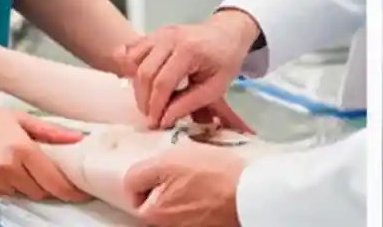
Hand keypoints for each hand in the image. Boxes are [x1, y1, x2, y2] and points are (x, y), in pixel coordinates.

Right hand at [0, 104, 89, 201]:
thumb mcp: (21, 119)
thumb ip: (51, 131)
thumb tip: (78, 139)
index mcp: (22, 149)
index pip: (53, 180)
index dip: (69, 191)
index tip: (81, 193)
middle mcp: (8, 168)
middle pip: (39, 191)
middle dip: (47, 186)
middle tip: (47, 173)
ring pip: (21, 194)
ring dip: (26, 185)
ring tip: (16, 164)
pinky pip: (3, 194)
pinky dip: (7, 186)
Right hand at [115, 10, 259, 130]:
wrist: (226, 33)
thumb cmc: (224, 60)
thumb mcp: (216, 86)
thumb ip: (189, 103)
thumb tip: (164, 120)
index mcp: (189, 50)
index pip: (163, 82)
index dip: (156, 106)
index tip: (157, 123)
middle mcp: (170, 38)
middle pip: (145, 73)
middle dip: (145, 100)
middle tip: (152, 116)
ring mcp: (159, 34)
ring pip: (134, 61)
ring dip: (137, 86)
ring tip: (149, 102)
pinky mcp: (153, 34)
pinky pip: (132, 52)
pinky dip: (130, 68)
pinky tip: (140, 83)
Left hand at [125, 143, 245, 226]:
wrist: (251, 191)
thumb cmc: (211, 174)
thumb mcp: (167, 161)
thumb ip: (139, 174)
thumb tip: (132, 185)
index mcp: (154, 214)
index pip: (137, 193)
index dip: (150, 174)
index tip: (168, 166)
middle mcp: (169, 226)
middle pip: (159, 199)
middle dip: (169, 183)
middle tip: (189, 168)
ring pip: (180, 204)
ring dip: (188, 190)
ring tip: (206, 176)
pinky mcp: (210, 225)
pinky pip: (199, 209)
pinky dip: (205, 199)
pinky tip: (217, 187)